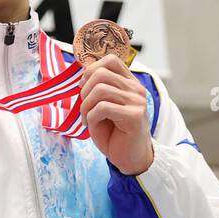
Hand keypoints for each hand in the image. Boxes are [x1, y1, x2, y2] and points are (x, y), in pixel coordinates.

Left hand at [79, 54, 153, 174]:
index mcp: (128, 83)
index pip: (110, 60)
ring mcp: (137, 101)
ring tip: (86, 118)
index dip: (90, 70)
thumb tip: (81, 75)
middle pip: (101, 73)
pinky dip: (90, 116)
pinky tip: (91, 125)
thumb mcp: (102, 106)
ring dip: (85, 105)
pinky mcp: (135, 116)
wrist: (129, 157)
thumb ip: (97, 89)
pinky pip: (102, 107)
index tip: (82, 87)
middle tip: (83, 107)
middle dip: (84, 90)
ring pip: (100, 89)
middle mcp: (136, 89)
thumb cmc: (113, 133)